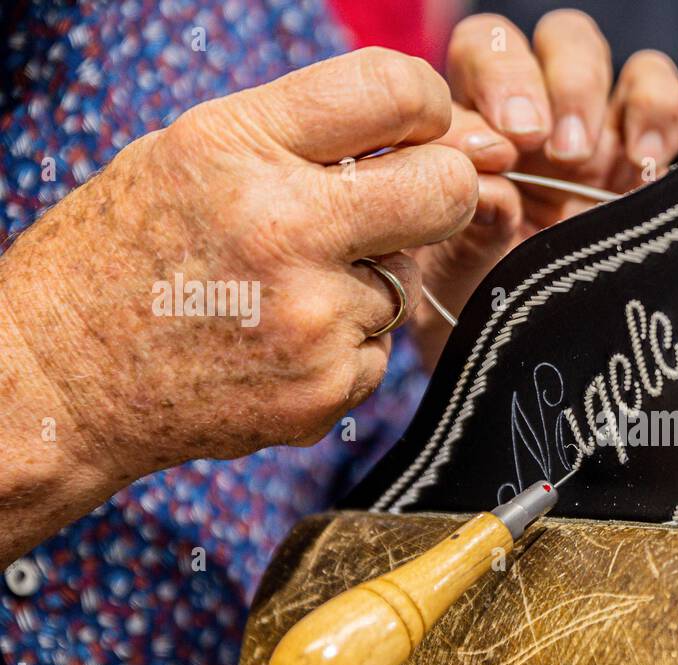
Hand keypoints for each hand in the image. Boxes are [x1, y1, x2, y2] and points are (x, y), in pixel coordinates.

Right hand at [0, 48, 477, 561]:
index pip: (392, 91)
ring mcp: (309, 317)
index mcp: (238, 148)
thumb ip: (296, 139)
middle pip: (445, 190)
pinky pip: (379, 350)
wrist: (60, 383)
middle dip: (442, 191)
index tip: (423, 127)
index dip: (428, 105)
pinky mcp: (324, 386)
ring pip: (406, 282)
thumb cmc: (124, 257)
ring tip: (281, 294)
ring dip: (367, 285)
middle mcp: (282, 228)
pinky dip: (344, 347)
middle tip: (410, 205)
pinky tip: (276, 345)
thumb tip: (418, 134)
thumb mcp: (189, 156)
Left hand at [406, 10, 677, 367]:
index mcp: (470, 125)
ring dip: (584, 89)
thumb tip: (492, 188)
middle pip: (531, 40)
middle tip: (544, 145)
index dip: (490, 87)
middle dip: (538, 81)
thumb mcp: (458, 274)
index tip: (498, 148)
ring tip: (582, 158)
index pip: (476, 57)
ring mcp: (588, 128)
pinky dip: (658, 110)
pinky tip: (644, 166)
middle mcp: (528, 113)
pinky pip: (660, 93)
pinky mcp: (644, 157)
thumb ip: (467, 226)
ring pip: (586, 49)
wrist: (527, 358)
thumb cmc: (479, 305)